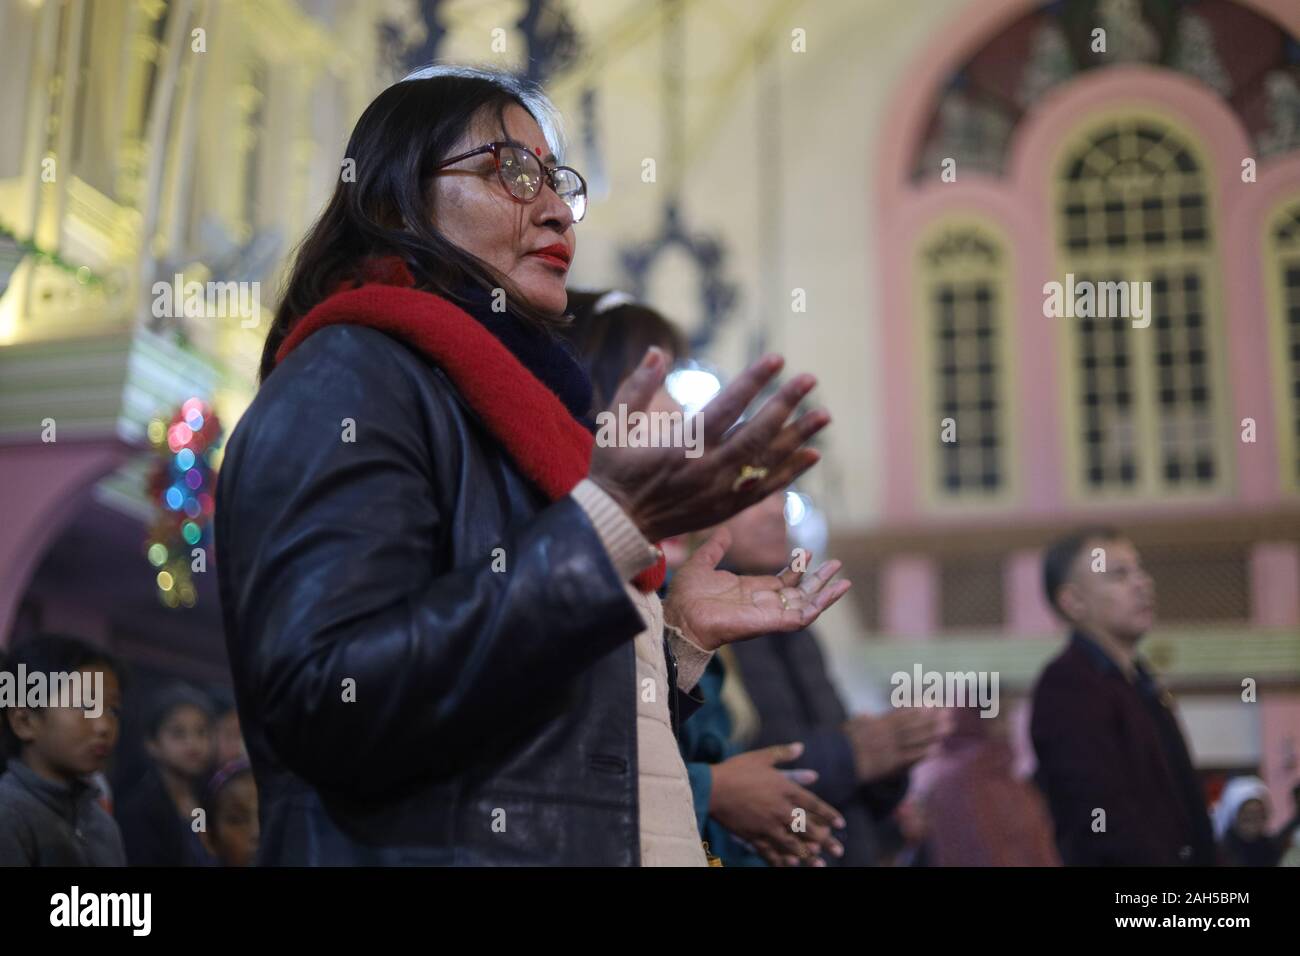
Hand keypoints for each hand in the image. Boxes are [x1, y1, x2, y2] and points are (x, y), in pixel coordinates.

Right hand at [588, 348, 829, 541]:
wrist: (616, 524)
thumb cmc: (614, 470)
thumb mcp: (614, 424)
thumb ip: (636, 387)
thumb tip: (656, 350)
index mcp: (680, 446)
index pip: (725, 408)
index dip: (753, 382)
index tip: (777, 359)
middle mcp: (705, 470)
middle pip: (755, 434)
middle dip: (785, 405)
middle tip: (810, 379)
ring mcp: (718, 492)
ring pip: (766, 462)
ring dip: (797, 438)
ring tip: (824, 415)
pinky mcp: (724, 509)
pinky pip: (764, 490)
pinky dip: (790, 473)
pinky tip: (812, 454)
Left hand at [663, 527, 850, 650]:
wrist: (680, 615)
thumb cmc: (687, 596)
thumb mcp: (702, 564)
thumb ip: (715, 549)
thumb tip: (724, 532)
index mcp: (752, 591)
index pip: (783, 582)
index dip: (798, 568)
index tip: (809, 552)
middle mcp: (764, 604)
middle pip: (801, 593)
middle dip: (820, 580)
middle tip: (838, 564)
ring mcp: (769, 614)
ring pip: (806, 606)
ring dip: (826, 595)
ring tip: (845, 582)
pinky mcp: (771, 623)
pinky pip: (801, 618)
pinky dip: (818, 607)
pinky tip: (831, 594)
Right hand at [709, 743, 845, 866]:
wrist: (712, 787)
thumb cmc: (736, 769)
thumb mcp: (761, 757)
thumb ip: (782, 754)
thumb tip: (801, 747)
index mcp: (785, 789)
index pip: (814, 804)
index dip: (829, 815)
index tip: (841, 825)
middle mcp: (780, 809)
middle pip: (809, 828)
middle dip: (826, 840)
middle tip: (838, 851)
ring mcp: (768, 825)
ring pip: (793, 843)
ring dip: (809, 854)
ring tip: (820, 863)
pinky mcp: (754, 836)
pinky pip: (772, 851)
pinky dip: (783, 859)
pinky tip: (792, 865)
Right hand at [843, 709, 951, 783]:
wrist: (839, 763)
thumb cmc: (842, 746)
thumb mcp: (850, 729)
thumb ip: (861, 721)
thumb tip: (866, 713)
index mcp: (878, 723)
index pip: (902, 714)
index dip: (918, 709)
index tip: (932, 703)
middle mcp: (886, 733)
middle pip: (913, 725)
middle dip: (932, 719)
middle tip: (949, 713)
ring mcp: (890, 748)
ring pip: (915, 739)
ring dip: (933, 733)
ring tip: (948, 727)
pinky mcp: (891, 763)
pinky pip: (910, 757)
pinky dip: (923, 753)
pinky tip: (936, 749)